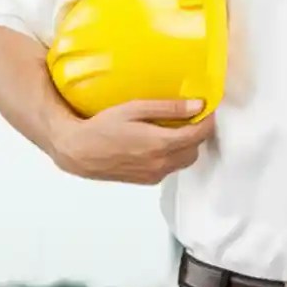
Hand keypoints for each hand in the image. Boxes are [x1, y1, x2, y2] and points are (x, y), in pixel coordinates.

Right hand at [50, 99, 215, 184]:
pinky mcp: (148, 180)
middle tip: (189, 116)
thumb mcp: (135, 109)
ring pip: (184, 161)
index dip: (207, 120)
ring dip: (185, 146)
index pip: (198, 134)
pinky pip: (170, 168)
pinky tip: (157, 143)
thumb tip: (197, 106)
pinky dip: (172, 155)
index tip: (207, 108)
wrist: (80, 152)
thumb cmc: (103, 126)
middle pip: (195, 149)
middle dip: (197, 133)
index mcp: (161, 144)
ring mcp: (155, 174)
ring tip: (173, 128)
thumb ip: (168, 108)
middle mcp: (161, 163)